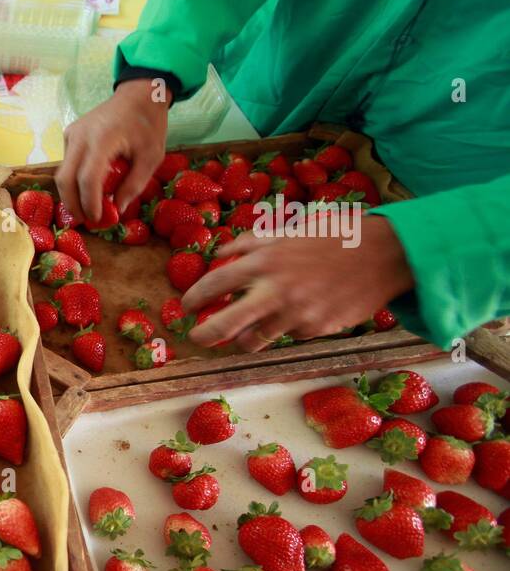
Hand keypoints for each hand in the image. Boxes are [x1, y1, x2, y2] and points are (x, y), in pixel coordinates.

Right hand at [56, 78, 170, 223]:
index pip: (87, 178)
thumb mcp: (151, 158)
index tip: (99, 218)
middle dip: (73, 204)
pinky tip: (88, 188)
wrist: (138, 94)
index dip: (90, 203)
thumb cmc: (148, 125)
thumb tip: (117, 209)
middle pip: (65, 179)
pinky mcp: (70, 135)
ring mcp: (72, 134)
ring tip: (87, 208)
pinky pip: (67, 164)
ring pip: (62, 173)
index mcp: (102, 139)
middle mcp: (80, 136)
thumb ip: (134, 185)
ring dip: (72, 194)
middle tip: (86, 221)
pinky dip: (74, 181)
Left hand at [182, 213, 414, 351]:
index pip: (215, 284)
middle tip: (195, 337)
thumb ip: (253, 243)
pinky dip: (287, 327)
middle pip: (224, 324)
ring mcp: (296, 314)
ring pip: (254, 339)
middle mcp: (276, 290)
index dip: (194, 298)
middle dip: (204, 334)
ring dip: (244, 338)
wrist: (385, 254)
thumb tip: (222, 253)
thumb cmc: (334, 236)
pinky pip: (290, 334)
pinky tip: (300, 312)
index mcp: (265, 261)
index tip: (185, 306)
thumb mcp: (289, 231)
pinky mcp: (316, 329)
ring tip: (243, 332)